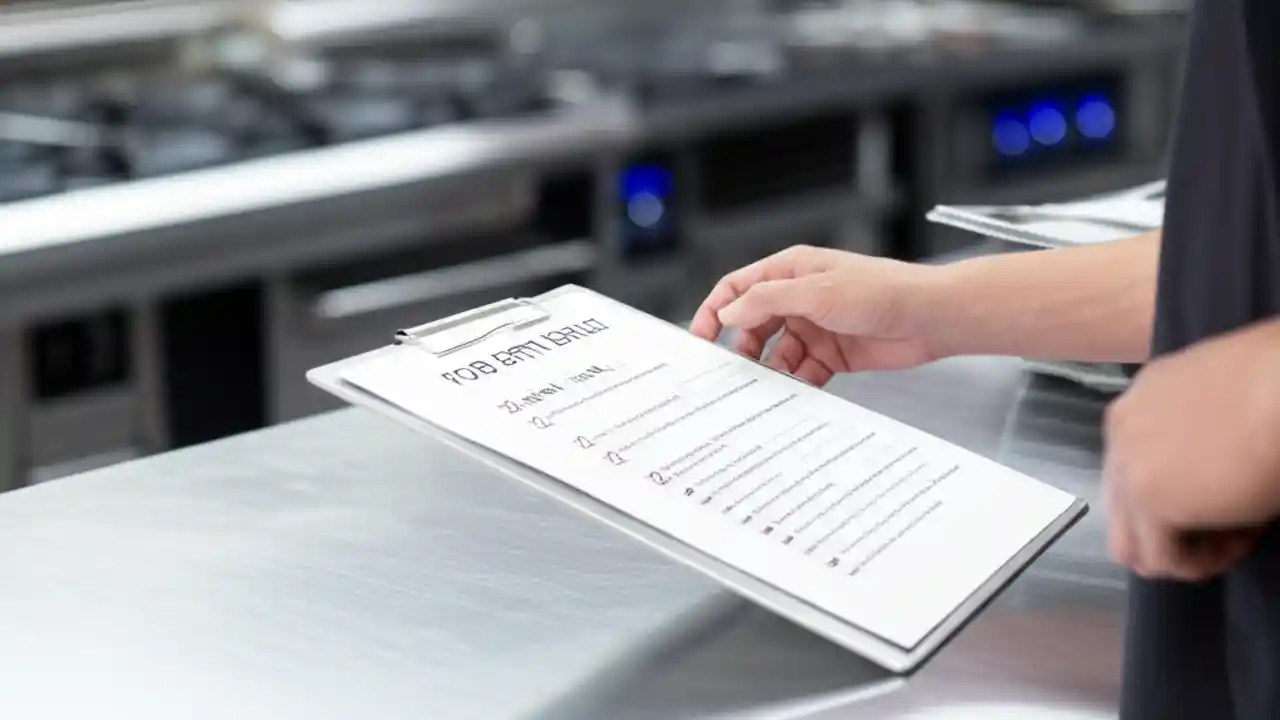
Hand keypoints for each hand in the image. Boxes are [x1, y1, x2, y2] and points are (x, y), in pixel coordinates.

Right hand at [689, 245, 943, 385]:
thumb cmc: (883, 290)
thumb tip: (728, 310)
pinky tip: (794, 390)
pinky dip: (795, 382)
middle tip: (733, 371)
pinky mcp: (832, 353)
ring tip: (767, 384)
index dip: (715, 310)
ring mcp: (815, 327)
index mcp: (791, 271)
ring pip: (775, 352)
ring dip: (769, 369)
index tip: (700, 338)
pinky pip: (802, 371)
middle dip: (741, 347)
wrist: (930, 318)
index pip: (738, 288)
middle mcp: (799, 297)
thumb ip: (768, 300)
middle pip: (753, 324)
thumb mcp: (817, 292)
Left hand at [1104, 318, 1279, 580]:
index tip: (1233, 487)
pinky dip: (1202, 562)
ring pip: (1132, 540)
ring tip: (1235, 534)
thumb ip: (1198, 434)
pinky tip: (1241, 539)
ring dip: (1180, 550)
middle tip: (1230, 521)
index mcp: (1139, 401)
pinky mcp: (1147, 500)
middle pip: (1124, 504)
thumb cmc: (1277, 386)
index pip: (1137, 465)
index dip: (1186, 488)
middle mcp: (1121, 429)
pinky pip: (1162, 558)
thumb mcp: (1227, 401)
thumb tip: (1209, 472)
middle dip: (1172, 526)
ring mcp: (1126, 466)